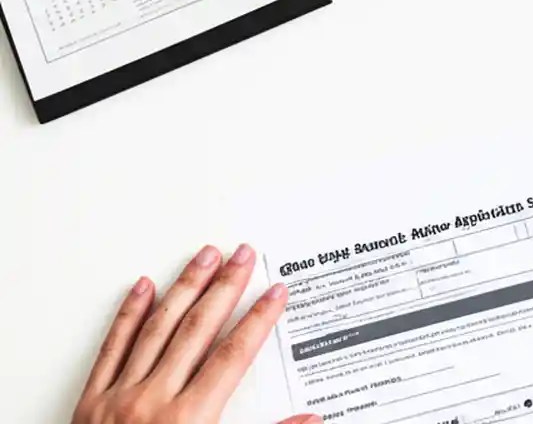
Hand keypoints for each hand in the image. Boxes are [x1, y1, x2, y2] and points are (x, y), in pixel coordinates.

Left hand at [73, 244, 317, 423]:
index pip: (234, 355)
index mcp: (190, 421)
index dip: (258, 319)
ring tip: (203, 257)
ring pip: (158, 328)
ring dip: (185, 287)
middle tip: (243, 255)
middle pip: (198, 330)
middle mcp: (153, 402)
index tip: (274, 293)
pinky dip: (129, 315)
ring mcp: (120, 398)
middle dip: (225, 287)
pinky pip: (113, 348)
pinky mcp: (92, 401)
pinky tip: (143, 287)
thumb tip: (311, 420)